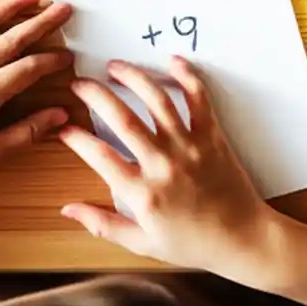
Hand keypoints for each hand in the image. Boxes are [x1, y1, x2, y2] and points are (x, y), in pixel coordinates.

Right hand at [58, 58, 274, 275]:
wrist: (242, 239)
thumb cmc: (192, 244)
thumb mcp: (142, 242)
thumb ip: (103, 224)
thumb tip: (67, 210)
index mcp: (142, 194)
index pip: (99, 156)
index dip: (76, 138)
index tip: (64, 128)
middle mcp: (163, 165)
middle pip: (122, 119)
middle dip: (95, 95)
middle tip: (79, 84)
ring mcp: (189, 148)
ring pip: (157, 101)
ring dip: (133, 77)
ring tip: (114, 67)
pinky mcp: (212, 137)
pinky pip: (198, 99)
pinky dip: (186, 76)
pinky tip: (171, 62)